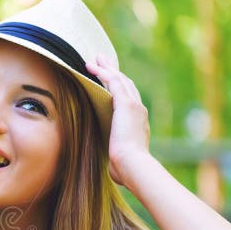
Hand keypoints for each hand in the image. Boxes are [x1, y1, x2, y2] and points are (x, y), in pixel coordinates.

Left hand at [85, 53, 151, 186]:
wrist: (133, 166)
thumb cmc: (126, 170)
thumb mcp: (120, 161)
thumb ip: (117, 159)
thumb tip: (114, 171)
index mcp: (138, 123)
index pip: (128, 100)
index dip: (120, 88)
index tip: (111, 80)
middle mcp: (139, 111)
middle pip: (126, 84)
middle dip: (114, 71)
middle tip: (103, 60)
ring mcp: (134, 106)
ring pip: (120, 80)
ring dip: (107, 68)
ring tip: (96, 58)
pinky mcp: (126, 104)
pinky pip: (113, 82)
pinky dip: (103, 72)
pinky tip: (92, 66)